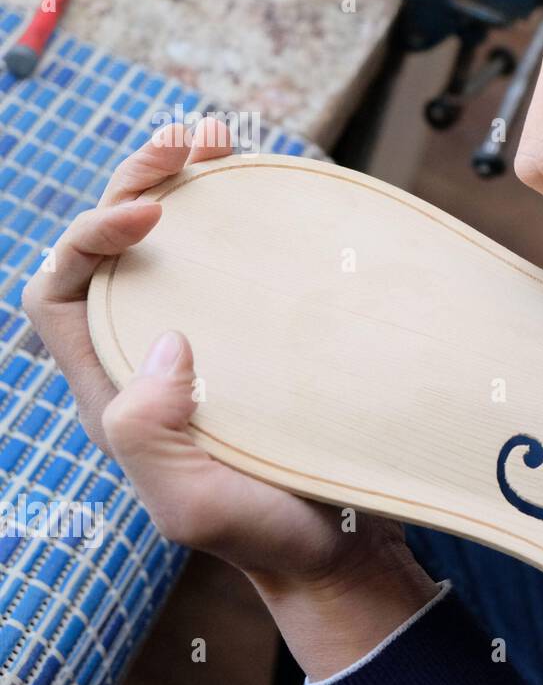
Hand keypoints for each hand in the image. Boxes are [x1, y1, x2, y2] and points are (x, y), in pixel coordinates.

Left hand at [23, 121, 437, 679]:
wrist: (338, 546)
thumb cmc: (263, 534)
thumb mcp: (190, 506)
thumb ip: (151, 436)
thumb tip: (166, 344)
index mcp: (117, 386)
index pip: (61, 290)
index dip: (90, 235)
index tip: (154, 212)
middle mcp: (153, 351)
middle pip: (113, 246)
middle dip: (135, 181)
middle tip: (187, 143)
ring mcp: (213, 337)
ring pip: (176, 242)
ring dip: (185, 182)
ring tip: (215, 138)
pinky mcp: (269, 333)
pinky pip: (243, 261)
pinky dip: (246, 213)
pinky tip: (269, 184)